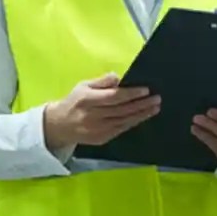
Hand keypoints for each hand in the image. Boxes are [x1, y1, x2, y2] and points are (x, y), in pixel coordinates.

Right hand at [42, 73, 160, 151]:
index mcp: (87, 100)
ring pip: (124, 121)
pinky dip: (133, 123)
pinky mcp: (101, 139)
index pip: (113, 97)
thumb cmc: (74, 101)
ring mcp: (97, 129)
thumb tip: (118, 77)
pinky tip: (143, 116)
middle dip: (141, 104)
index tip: (145, 90)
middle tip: (157, 98)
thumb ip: (101, 82)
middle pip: (122, 110)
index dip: (131, 94)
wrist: (59, 125)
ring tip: (155, 107)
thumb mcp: (83, 86)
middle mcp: (93, 116)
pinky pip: (121, 129)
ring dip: (142, 114)